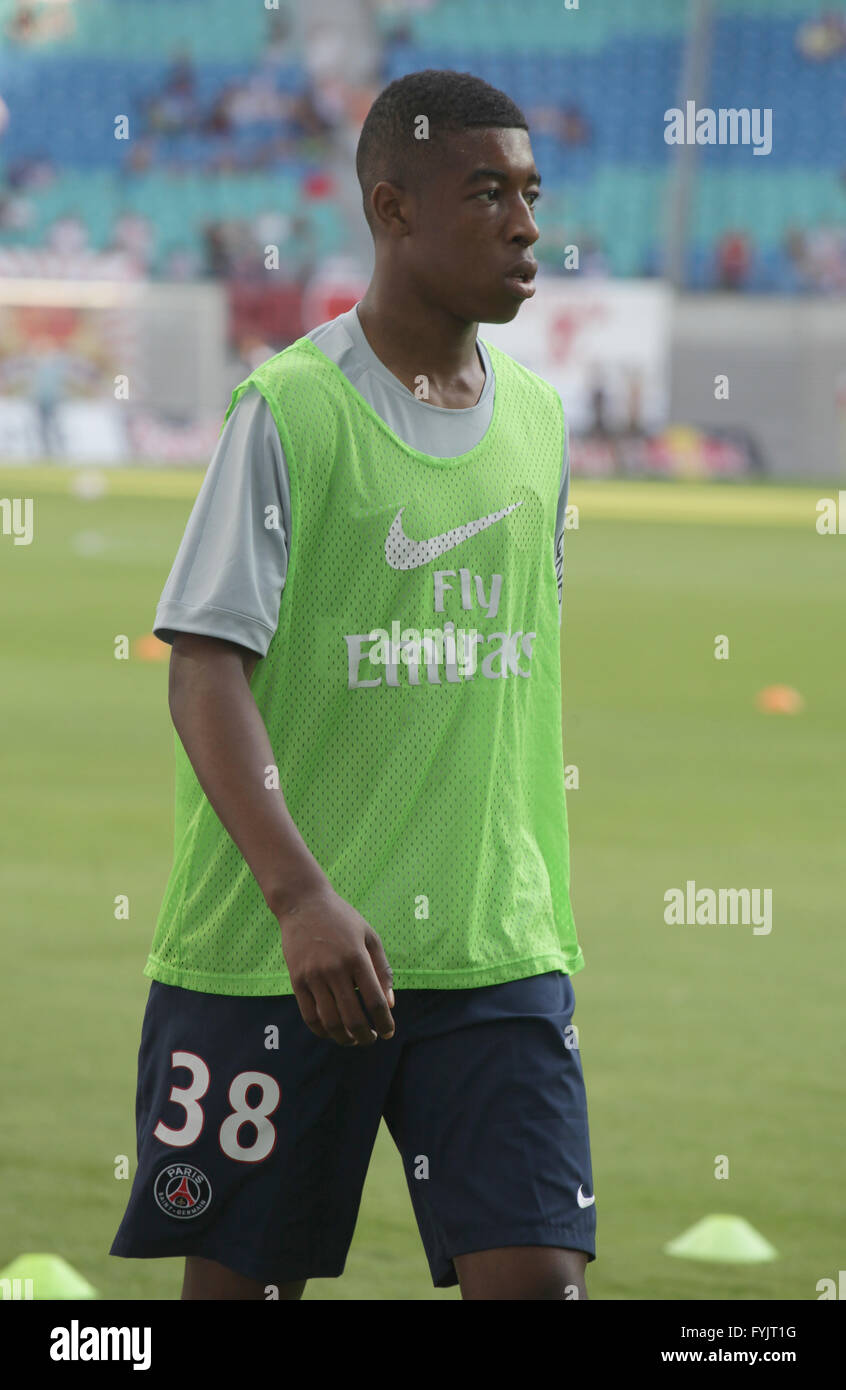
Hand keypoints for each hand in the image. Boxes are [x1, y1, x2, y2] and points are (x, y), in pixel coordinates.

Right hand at [277, 884, 394, 1045]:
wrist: (304, 903)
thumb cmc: (342, 919)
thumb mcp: (369, 936)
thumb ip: (382, 969)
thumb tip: (390, 1004)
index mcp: (357, 957)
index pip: (374, 1001)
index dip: (384, 1022)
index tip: (388, 1032)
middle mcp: (335, 969)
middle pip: (353, 1017)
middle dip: (365, 1036)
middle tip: (371, 1039)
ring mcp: (313, 976)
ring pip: (330, 1021)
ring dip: (344, 1038)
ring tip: (352, 1040)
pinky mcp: (296, 980)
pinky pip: (309, 1015)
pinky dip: (321, 1030)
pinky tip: (332, 1032)